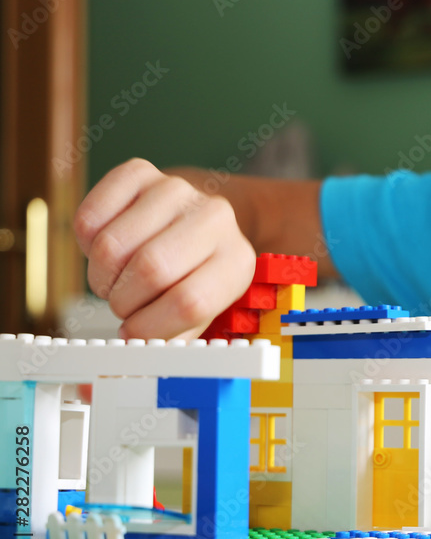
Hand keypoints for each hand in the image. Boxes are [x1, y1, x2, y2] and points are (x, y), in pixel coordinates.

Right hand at [74, 159, 255, 339]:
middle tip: (125, 306)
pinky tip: (110, 250)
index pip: (191, 301)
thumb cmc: (194, 274)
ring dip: (102, 278)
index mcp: (237, 261)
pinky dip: (85, 246)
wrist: (195, 220)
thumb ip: (175, 338)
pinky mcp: (139, 173)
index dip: (152, 327)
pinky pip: (88, 218)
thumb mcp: (201, 309)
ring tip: (118, 280)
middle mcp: (215, 218)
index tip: (136, 333)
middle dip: (124, 302)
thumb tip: (129, 366)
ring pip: (112, 246)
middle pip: (151, 269)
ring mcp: (176, 189)